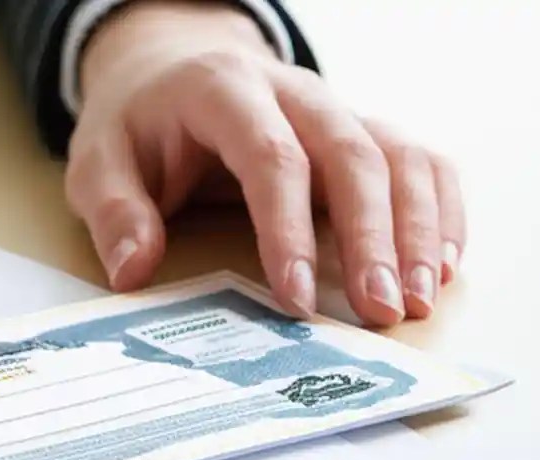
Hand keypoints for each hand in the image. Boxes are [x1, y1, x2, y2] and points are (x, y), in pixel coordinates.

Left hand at [65, 1, 463, 324]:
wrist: (171, 69)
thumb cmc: (138, 124)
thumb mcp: (98, 161)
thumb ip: (114, 212)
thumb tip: (132, 271)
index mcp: (225, 92)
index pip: (270, 156)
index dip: (286, 228)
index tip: (294, 295)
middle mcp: (294, 93)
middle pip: (351, 154)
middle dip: (373, 236)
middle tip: (379, 310)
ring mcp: (335, 108)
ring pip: (398, 156)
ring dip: (418, 228)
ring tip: (419, 299)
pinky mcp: (360, 131)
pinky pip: (420, 161)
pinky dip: (440, 210)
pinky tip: (441, 265)